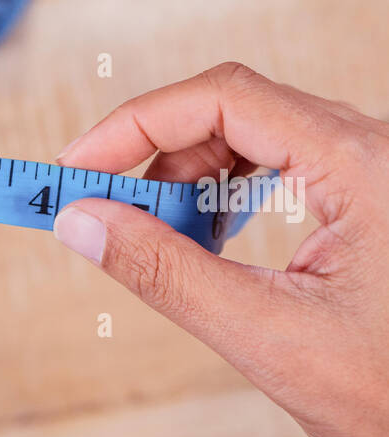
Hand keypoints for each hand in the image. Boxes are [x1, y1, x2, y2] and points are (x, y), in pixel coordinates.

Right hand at [53, 61, 388, 436]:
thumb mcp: (270, 337)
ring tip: (151, 234)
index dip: (137, 124)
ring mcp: (371, 172)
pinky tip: (204, 240)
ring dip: (191, 176)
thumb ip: (167, 273)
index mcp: (360, 164)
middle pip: (236, 109)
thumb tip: (83, 223)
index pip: (224, 98)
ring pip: (256, 135)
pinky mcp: (368, 199)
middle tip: (99, 207)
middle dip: (157, 155)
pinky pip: (282, 165)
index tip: (78, 168)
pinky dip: (228, 195)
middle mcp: (370, 151)